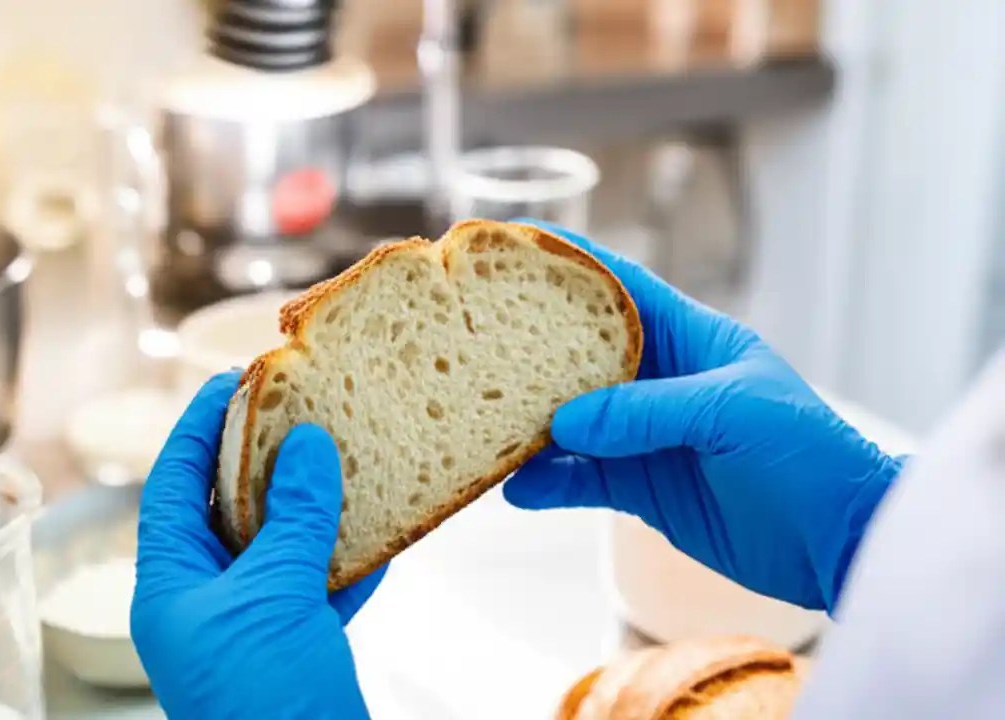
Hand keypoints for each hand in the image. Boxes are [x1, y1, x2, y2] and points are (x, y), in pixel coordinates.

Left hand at [131, 372, 384, 718]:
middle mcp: (205, 602)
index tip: (227, 379)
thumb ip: (290, 520)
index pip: (170, 487)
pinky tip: (380, 530)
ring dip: (313, 502)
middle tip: (296, 406)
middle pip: (226, 509)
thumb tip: (304, 446)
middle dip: (261, 458)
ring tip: (344, 451)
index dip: (193, 428)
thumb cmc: (265, 708)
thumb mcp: (274, 600)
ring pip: (279, 545)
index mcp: (172, 588)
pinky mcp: (297, 649)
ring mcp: (252, 627)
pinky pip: (320, 586)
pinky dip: (349, 558)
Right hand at [503, 220, 905, 611]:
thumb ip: (647, 411)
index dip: (572, 263)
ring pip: (570, 421)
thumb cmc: (808, 457)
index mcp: (694, 341)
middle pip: (583, 354)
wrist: (838, 544)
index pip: (624, 288)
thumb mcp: (732, 414)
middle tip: (473, 338)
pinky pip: (580, 480)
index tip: (515, 243)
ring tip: (482, 425)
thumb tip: (566, 421)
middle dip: (530, 346)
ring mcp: (647, 438)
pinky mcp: (642, 489)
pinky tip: (515, 488)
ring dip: (529, 424)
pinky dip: (546, 483)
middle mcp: (662, 383)